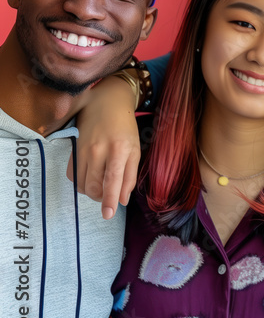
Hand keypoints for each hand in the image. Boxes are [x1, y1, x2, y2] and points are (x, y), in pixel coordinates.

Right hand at [70, 75, 141, 218]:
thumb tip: (122, 199)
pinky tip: (91, 177)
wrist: (106, 102)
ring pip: (83, 184)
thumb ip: (130, 176)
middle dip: (102, 197)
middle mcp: (98, 151)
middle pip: (95, 186)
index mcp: (119, 149)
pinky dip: (81, 183)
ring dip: (92, 192)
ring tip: (102, 185)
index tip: (108, 214)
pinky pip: (72, 176)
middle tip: (110, 194)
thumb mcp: (135, 149)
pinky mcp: (73, 150)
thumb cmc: (125, 127)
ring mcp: (83, 151)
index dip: (110, 199)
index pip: (112, 180)